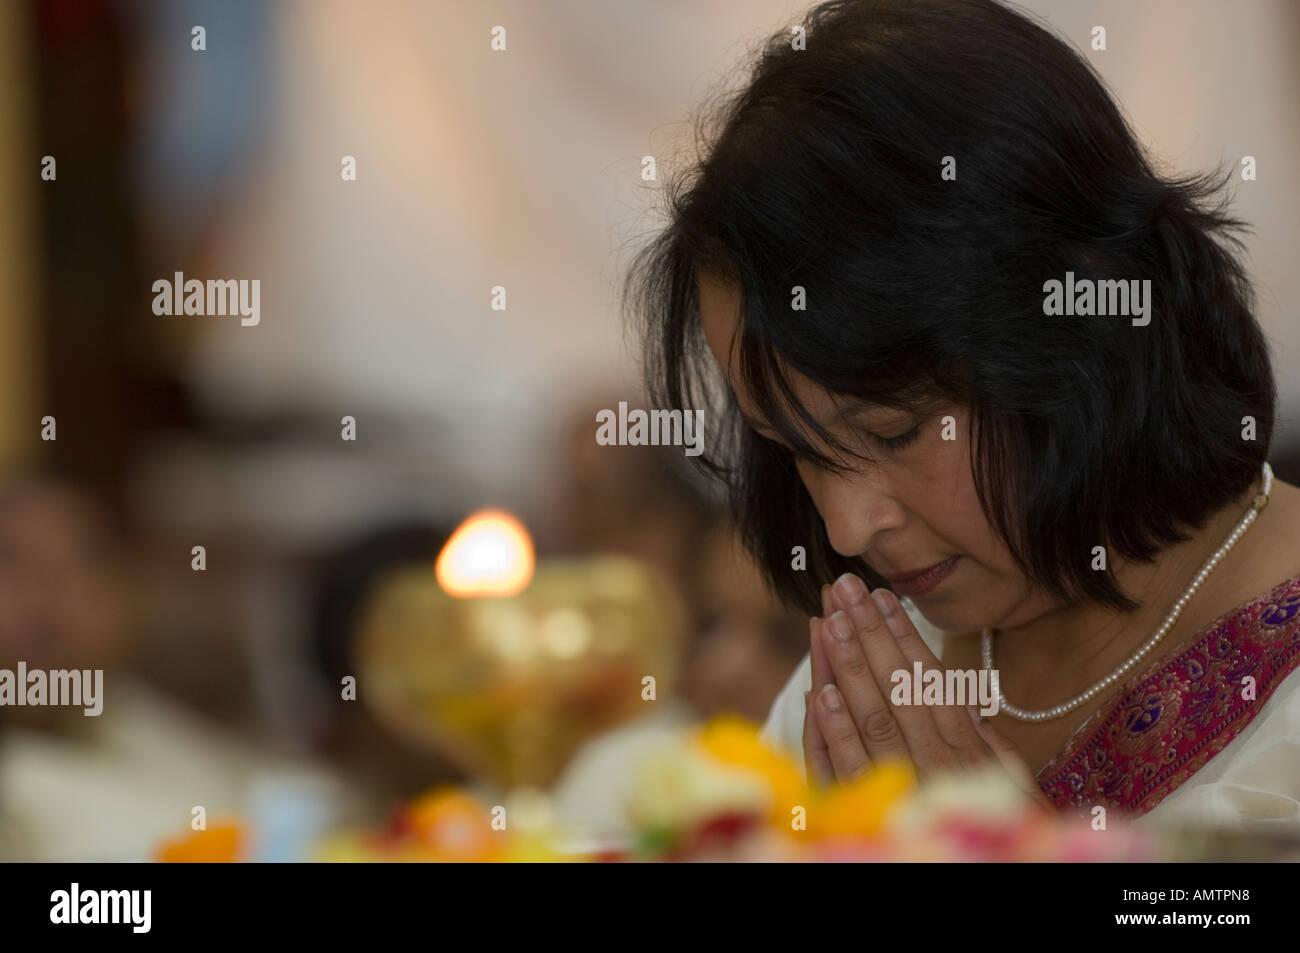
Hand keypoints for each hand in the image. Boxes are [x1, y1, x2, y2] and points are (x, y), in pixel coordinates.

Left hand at [802, 572, 1049, 807]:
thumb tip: (958, 689)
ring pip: (875, 719)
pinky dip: (837, 731)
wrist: (1002, 870)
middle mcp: (941, 762)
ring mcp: (910, 787)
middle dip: (868, 633)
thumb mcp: (1002, 777)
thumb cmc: (1002, 827)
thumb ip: (980, 734)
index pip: (930, 678)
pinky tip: (822, 694)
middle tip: (844, 588)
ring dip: (849, 667)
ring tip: (829, 621)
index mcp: (969, 747)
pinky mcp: (882, 813)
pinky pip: (854, 770)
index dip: (902, 634)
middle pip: (899, 687)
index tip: (880, 595)